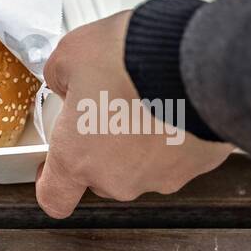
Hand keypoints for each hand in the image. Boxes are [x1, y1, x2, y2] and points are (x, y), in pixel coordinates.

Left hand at [36, 11, 233, 218]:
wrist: (195, 58)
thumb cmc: (128, 58)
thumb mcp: (70, 53)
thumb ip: (59, 77)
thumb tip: (67, 83)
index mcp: (77, 157)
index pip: (55, 197)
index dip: (51, 182)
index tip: (52, 165)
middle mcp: (118, 178)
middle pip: (100, 175)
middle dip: (100, 147)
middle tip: (106, 108)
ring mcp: (161, 177)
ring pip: (141, 165)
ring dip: (139, 141)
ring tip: (145, 99)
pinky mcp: (199, 166)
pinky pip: (178, 153)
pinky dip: (174, 135)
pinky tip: (175, 103)